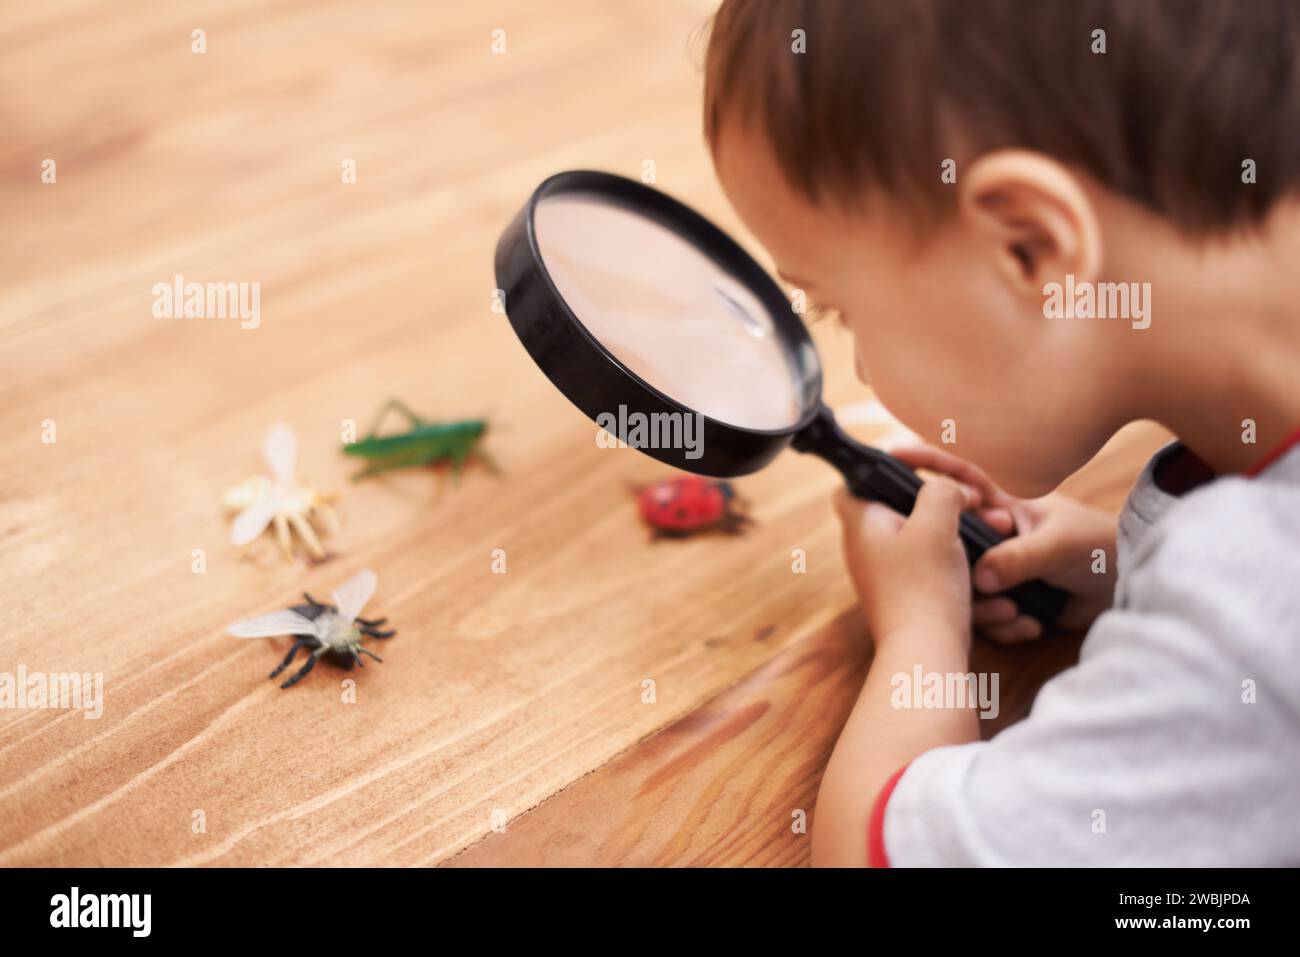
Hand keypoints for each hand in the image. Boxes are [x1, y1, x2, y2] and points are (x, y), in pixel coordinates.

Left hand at [834, 477, 973, 646]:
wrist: (926, 654)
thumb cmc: (924, 588)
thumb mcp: (936, 523)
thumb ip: (940, 491)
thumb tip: (950, 489)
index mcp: (862, 525)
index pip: (850, 485)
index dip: (877, 472)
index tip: (912, 470)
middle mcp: (868, 550)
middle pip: (901, 512)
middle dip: (943, 508)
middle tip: (973, 506)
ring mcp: (888, 577)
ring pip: (928, 544)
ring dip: (962, 541)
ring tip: (993, 536)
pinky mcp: (910, 599)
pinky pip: (939, 574)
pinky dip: (964, 571)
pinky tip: (987, 579)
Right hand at [889, 444, 1118, 640]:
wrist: (1122, 586)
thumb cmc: (1095, 547)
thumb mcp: (1058, 546)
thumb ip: (1019, 557)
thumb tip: (982, 578)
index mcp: (1001, 504)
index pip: (957, 476)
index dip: (924, 462)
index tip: (892, 456)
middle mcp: (990, 534)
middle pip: (946, 544)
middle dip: (954, 571)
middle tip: (983, 584)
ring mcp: (994, 567)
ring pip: (960, 586)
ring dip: (984, 608)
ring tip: (1014, 613)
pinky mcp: (1002, 598)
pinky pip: (983, 615)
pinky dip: (1004, 626)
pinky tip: (1030, 625)